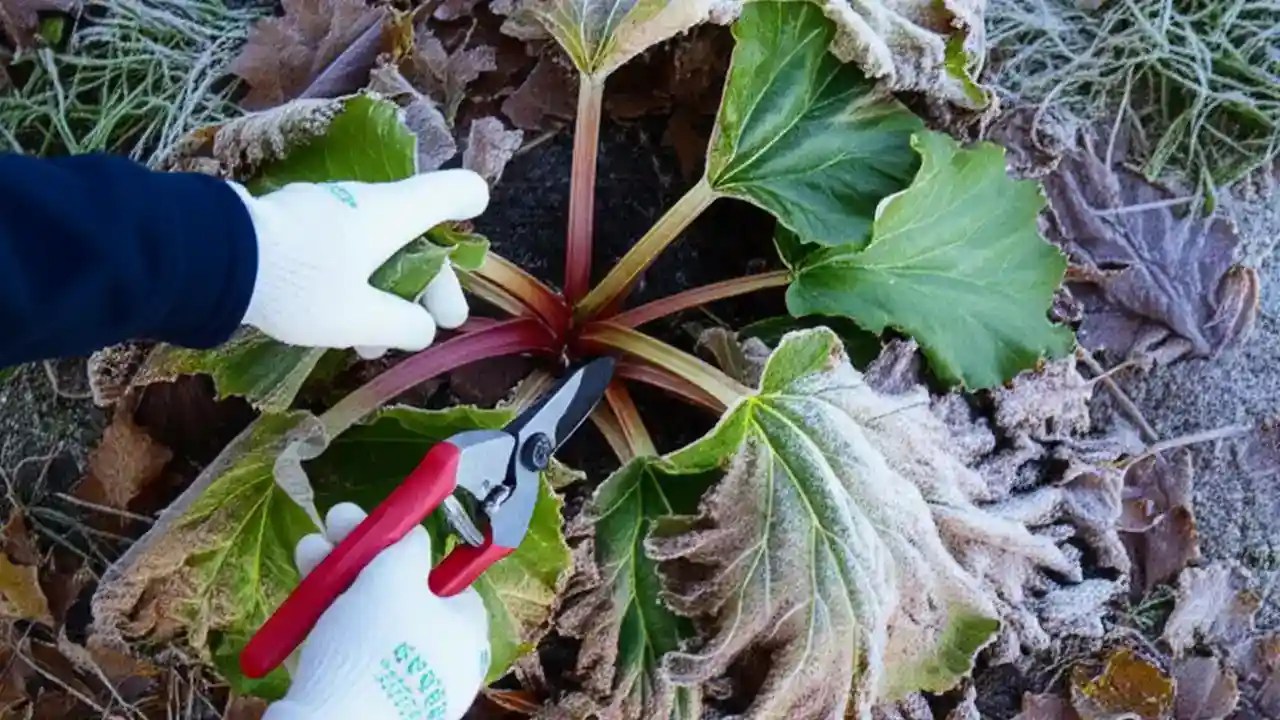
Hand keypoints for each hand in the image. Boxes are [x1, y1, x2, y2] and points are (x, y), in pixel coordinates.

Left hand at [228, 171, 488, 354]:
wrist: (215, 259)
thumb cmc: (301, 284)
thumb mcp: (359, 319)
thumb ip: (402, 325)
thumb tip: (424, 329)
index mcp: (390, 215)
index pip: (446, 194)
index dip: (468, 203)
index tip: (478, 213)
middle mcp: (364, 204)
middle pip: (413, 235)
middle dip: (431, 284)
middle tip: (444, 322)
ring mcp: (326, 211)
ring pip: (375, 249)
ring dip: (388, 294)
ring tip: (376, 347)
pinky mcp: (294, 226)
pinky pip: (341, 252)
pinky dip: (354, 284)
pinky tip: (340, 326)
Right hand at [265, 503, 489, 719]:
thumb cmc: (378, 641)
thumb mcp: (394, 575)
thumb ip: (407, 546)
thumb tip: (413, 537)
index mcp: (466, 631)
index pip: (445, 579)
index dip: (409, 549)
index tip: (378, 527)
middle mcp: (443, 660)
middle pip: (400, 594)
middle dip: (359, 557)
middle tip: (331, 528)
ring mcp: (406, 686)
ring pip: (368, 620)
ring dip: (336, 580)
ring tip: (308, 549)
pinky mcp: (368, 704)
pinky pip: (350, 653)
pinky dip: (328, 623)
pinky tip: (302, 601)